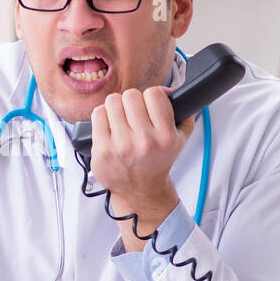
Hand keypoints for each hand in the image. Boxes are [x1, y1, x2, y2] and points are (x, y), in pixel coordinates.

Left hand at [89, 87, 196, 251]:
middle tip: (133, 114)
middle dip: (132, 102)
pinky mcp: (102, 149)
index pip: (154, 94)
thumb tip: (168, 90)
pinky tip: (110, 128)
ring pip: (112, 101)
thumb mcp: (180, 140)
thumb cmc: (157, 161)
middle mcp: (144, 141)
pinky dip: (103, 117)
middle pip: (130, 95)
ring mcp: (121, 145)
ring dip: (116, 108)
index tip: (150, 106)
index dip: (151, 97)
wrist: (140, 190)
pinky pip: (97, 114)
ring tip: (121, 121)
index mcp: (165, 136)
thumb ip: (182, 113)